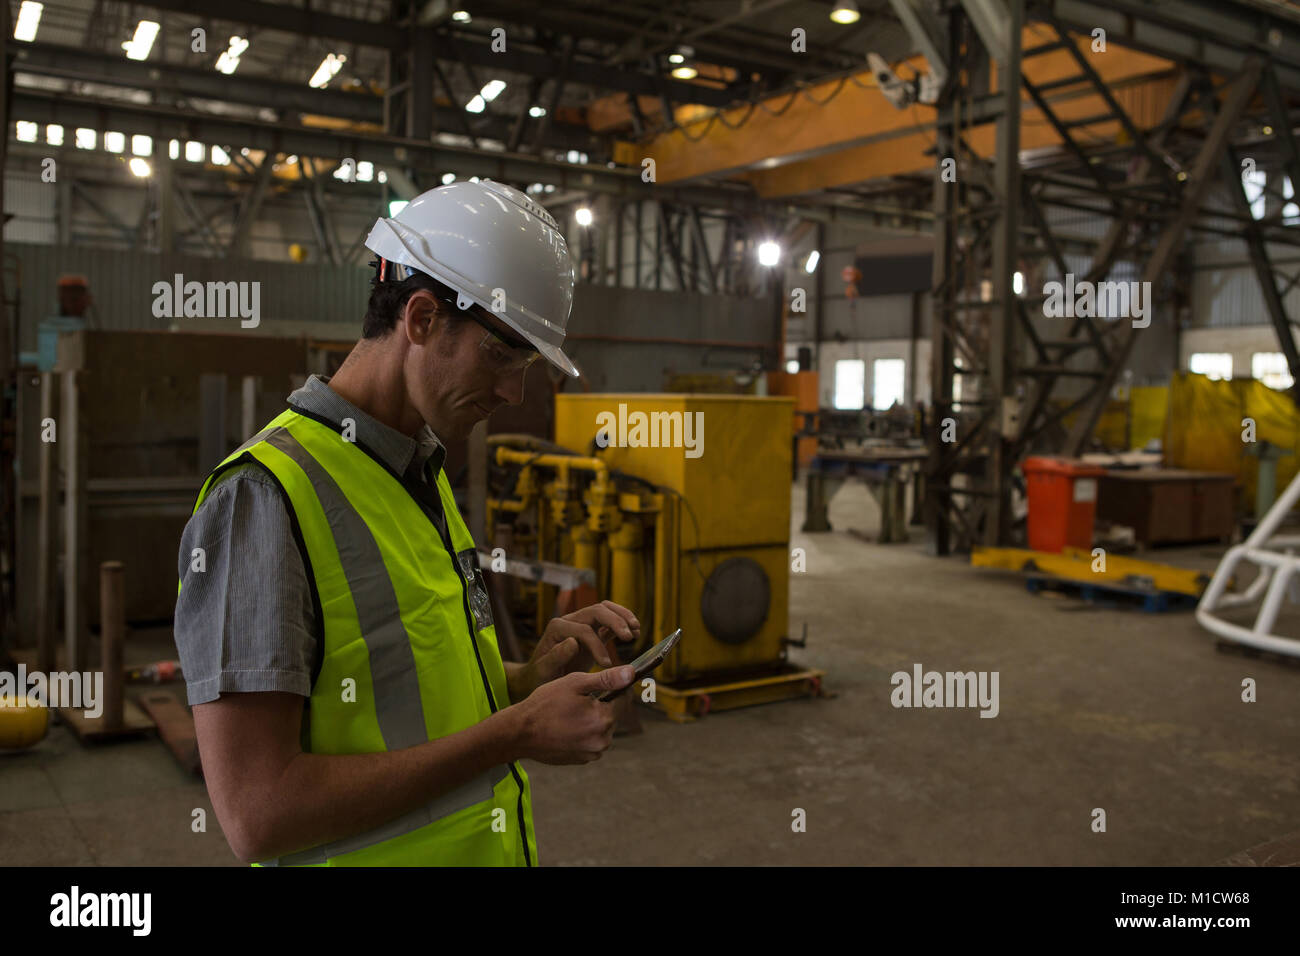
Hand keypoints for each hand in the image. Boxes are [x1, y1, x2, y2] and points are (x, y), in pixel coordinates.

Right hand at [511, 666, 636, 764]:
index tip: (599, 685)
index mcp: (603, 719)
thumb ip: (606, 679)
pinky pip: (591, 742)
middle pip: (613, 715)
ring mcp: (592, 753)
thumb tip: (631, 674)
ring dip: (593, 720)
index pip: (623, 700)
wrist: (519, 733)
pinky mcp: (582, 759)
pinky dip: (584, 733)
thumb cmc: (544, 704)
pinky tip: (566, 727)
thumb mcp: (574, 683)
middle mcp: (602, 740)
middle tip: (577, 700)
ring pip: (602, 729)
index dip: (614, 689)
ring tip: (570, 714)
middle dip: (601, 705)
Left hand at [518, 600, 640, 696]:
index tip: (606, 665)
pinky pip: (610, 622)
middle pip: (597, 610)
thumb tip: (573, 642)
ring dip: (622, 616)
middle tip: (629, 637)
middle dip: (615, 621)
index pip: (583, 630)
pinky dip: (623, 624)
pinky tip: (635, 633)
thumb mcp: (543, 670)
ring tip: (636, 629)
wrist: (539, 677)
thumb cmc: (540, 675)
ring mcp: (582, 623)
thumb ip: (556, 656)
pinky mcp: (593, 632)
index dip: (597, 645)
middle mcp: (570, 620)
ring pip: (605, 610)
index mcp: (557, 627)